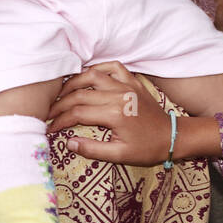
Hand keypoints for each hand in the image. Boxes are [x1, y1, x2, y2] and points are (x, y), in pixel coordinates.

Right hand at [48, 62, 172, 165]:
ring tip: (62, 94)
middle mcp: (119, 95)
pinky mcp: (134, 82)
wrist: (173, 136)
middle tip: (49, 113)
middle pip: (80, 94)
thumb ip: (92, 149)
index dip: (60, 121)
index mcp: (115, 114)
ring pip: (93, 75)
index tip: (50, 128)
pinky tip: (88, 76)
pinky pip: (113, 67)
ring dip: (74, 82)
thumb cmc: (147, 148)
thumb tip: (68, 142)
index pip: (77, 113)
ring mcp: (127, 85)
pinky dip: (98, 68)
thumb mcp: (119, 155)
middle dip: (60, 104)